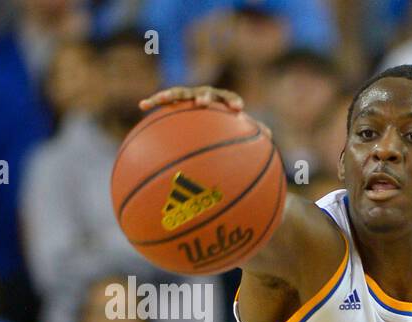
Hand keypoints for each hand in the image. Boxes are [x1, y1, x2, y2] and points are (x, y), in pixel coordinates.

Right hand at [138, 85, 271, 140]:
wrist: (211, 114)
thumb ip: (253, 131)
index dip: (234, 102)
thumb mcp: (239, 129)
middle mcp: (206, 95)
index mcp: (223, 101)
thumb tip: (270, 138)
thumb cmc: (227, 124)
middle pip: (205, 93)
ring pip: (179, 93)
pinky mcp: (175, 100)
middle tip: (203, 103)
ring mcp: (189, 96)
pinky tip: (142, 106)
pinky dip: (153, 101)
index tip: (238, 109)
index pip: (230, 98)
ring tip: (161, 100)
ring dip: (171, 96)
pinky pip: (163, 102)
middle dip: (204, 97)